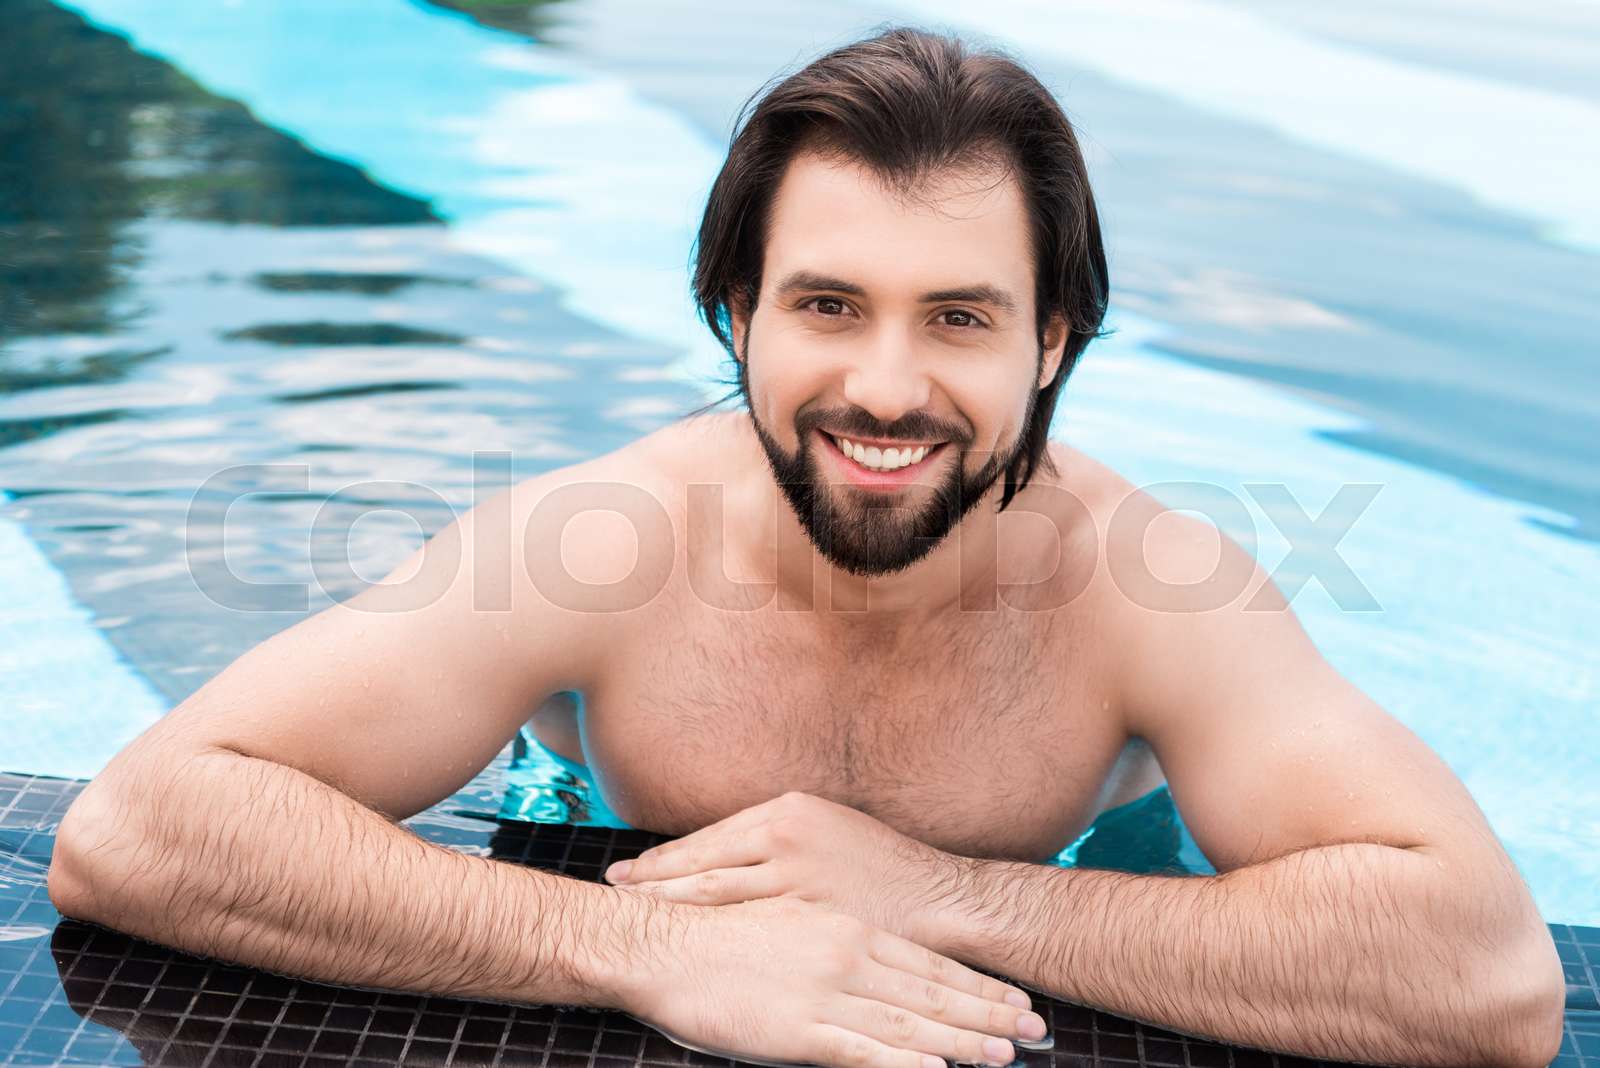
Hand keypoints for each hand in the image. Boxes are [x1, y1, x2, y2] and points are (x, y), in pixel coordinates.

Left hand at [603, 791, 967, 948]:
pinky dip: (710, 937)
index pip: (710, 839)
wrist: (940, 901)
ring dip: (668, 908)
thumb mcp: (826, 833)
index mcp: (787, 813)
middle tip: (612, 895)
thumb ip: (777, 844)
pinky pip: (746, 929)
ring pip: (714, 895)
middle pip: (702, 864)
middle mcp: (785, 838)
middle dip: (652, 882)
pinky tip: (684, 949)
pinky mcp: (808, 917)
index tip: (627, 873)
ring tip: (630, 920)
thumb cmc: (882, 870)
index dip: (665, 860)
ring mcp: (795, 879)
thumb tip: (726, 858)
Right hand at [617, 895, 1047, 1066]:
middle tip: (1035, 1032)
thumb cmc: (721, 933)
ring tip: (1006, 1057)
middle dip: (988, 1015)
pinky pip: (862, 1052)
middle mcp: (847, 955)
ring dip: (963, 1043)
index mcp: (847, 928)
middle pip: (932, 992)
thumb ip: (837, 942)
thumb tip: (878, 964)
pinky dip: (903, 1063)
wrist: (667, 943)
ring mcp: (825, 993)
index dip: (977, 984)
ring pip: (910, 1024)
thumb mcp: (792, 924)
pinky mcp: (798, 1030)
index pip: (928, 961)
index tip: (1016, 1000)